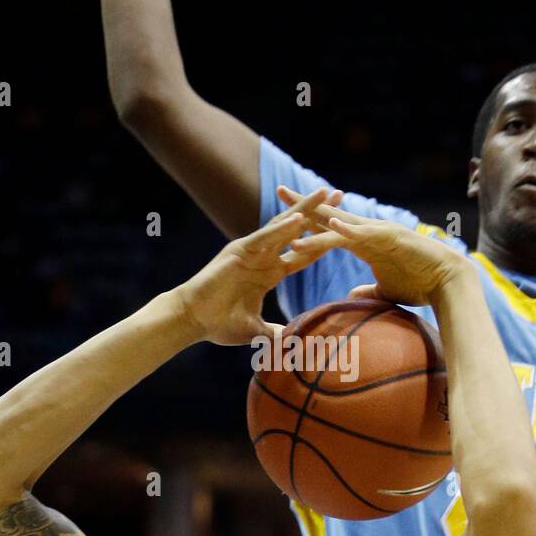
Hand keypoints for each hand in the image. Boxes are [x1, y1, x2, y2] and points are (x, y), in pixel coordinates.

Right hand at [173, 190, 337, 346]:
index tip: (344, 227)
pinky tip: (301, 218)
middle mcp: (262, 256)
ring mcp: (251, 251)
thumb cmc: (218, 324)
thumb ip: (274, 331)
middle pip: (297, 230)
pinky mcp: (238, 251)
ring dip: (305, 208)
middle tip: (340, 194)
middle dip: (319, 212)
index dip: (323, 239)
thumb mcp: (255, 329)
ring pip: (283, 225)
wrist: (192, 320)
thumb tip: (289, 342)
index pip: (303, 252)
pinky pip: (265, 237)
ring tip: (325, 193)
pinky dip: (283, 228)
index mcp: (269, 272)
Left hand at [276, 185, 465, 307]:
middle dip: (304, 205)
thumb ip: (366, 289)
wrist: (447, 282)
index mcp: (363, 242)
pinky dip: (346, 227)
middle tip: (279, 190)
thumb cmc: (419, 285)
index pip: (328, 228)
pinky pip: (364, 232)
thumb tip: (351, 296)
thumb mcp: (383, 290)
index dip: (306, 222)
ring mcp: (378, 232)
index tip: (282, 216)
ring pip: (340, 225)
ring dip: (315, 220)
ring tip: (291, 216)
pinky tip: (329, 222)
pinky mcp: (391, 237)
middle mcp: (368, 232)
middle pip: (329, 216)